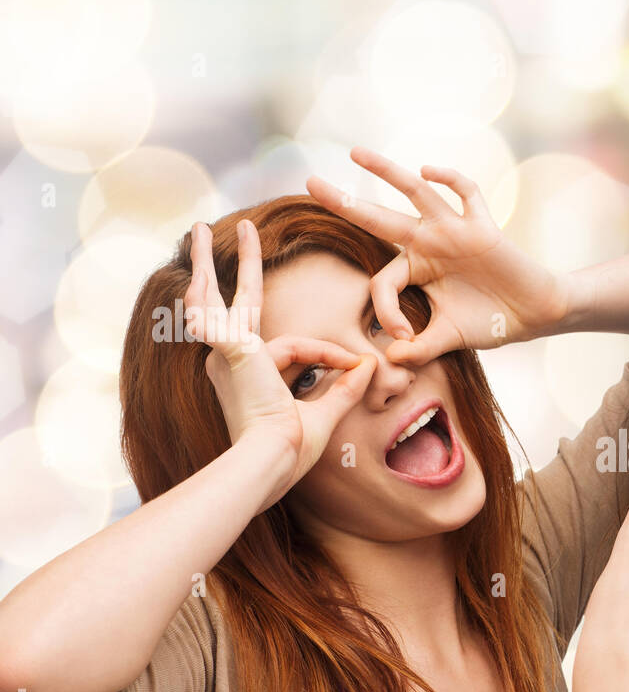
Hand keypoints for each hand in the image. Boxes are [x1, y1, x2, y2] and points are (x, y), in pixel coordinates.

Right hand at [187, 219, 376, 505]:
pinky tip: (198, 272)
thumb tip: (367, 365)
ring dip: (206, 264)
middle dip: (239, 266)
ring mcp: (227, 354)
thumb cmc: (290, 451)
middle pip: (236, 303)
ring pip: (219, 299)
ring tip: (199, 230)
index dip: (331, 355)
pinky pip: (256, 326)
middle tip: (237, 230)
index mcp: (248, 374)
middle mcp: (230, 360)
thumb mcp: (325, 414)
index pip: (293, 346)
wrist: (271, 461)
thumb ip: (345, 389)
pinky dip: (247, 315)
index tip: (359, 365)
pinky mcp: (232, 350)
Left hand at [305, 146, 568, 364]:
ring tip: (355, 152)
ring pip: (414, 194)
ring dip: (385, 172)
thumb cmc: (491, 322)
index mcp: (417, 270)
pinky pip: (466, 193)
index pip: (383, 282)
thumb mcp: (449, 337)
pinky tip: (428, 169)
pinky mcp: (482, 227)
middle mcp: (428, 244)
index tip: (401, 338)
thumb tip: (390, 359)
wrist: (535, 315)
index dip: (386, 311)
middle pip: (378, 219)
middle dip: (345, 202)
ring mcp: (453, 231)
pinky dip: (449, 179)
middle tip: (310, 182)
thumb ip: (420, 347)